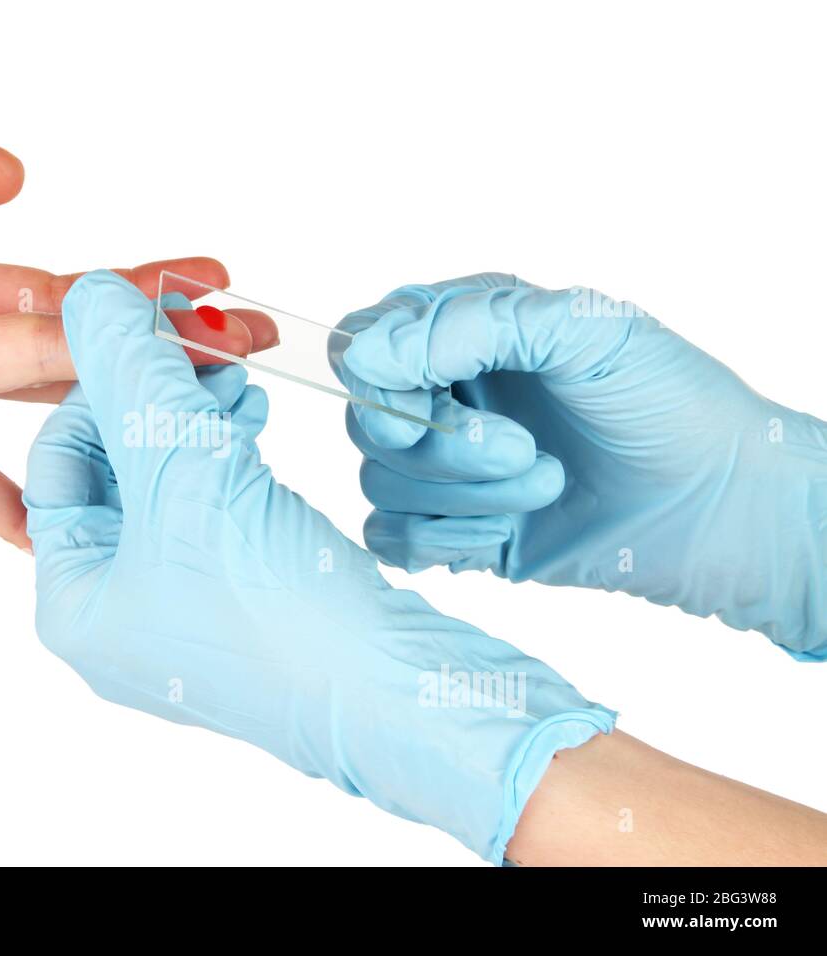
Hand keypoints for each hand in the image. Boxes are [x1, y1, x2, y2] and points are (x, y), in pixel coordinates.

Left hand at [0, 124, 275, 547]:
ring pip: (37, 376)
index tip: (208, 274)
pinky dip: (1, 500)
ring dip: (120, 383)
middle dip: (161, 333)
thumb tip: (20, 170)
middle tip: (248, 332)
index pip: (55, 283)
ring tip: (202, 386)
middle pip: (71, 334)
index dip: (134, 280)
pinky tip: (57, 530)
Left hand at [23, 270, 612, 862]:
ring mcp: (179, 617)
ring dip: (197, 419)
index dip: (97, 389)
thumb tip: (87, 293)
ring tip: (239, 382)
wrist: (399, 695)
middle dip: (157, 398)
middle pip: (115, 472)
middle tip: (202, 344)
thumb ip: (130, 372)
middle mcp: (116, 617)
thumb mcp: (186, 466)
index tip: (150, 339)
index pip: (57, 464)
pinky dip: (228, 458)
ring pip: (168, 486)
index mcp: (72, 603)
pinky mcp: (239, 608)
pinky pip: (211, 512)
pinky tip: (256, 420)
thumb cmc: (279, 611)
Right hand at [336, 273, 826, 658]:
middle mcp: (447, 395)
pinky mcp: (453, 532)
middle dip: (443, 446)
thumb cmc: (668, 405)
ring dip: (465, 495)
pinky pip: (390, 540)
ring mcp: (447, 468)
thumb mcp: (582, 332)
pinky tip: (502, 536)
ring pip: (381, 484)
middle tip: (523, 449)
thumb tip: (366, 354)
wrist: (722, 506)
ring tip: (548, 484)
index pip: (365, 343)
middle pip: (368, 421)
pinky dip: (438, 542)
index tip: (428, 403)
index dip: (378, 377)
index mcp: (467, 331)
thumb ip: (471, 325)